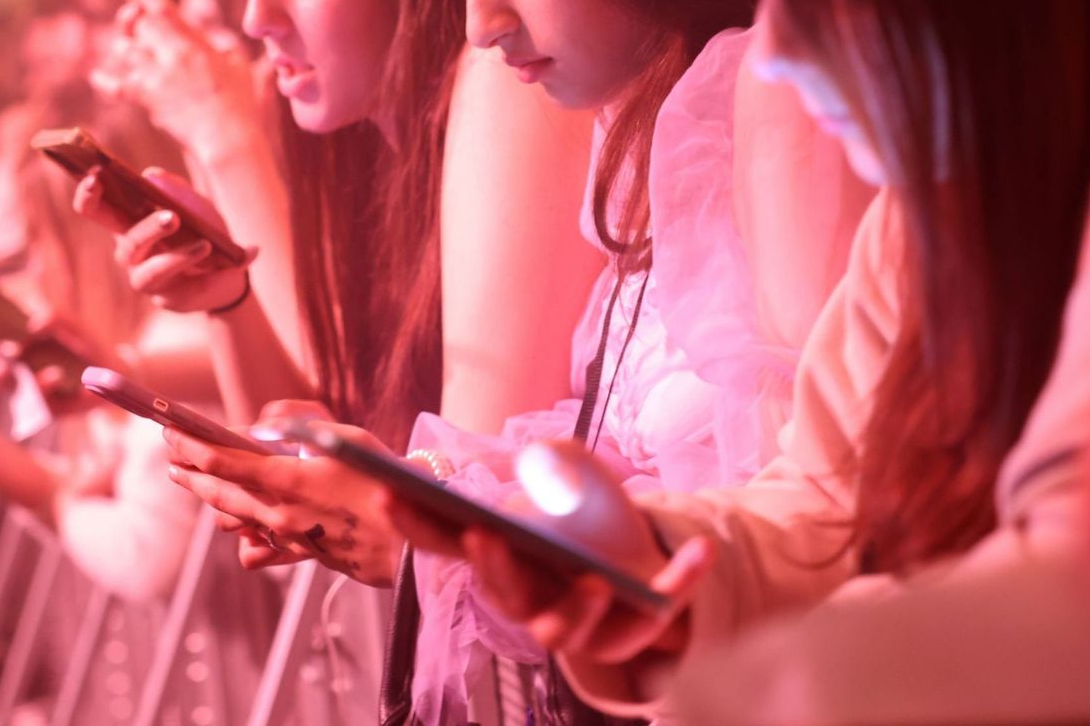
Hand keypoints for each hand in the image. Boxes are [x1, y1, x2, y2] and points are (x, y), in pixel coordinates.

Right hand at [73, 165, 254, 313]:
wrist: (227, 273)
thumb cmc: (202, 232)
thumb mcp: (194, 206)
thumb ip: (175, 190)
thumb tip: (150, 175)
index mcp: (128, 224)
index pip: (96, 209)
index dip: (88, 196)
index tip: (93, 178)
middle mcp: (129, 252)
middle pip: (125, 239)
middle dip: (146, 227)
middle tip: (172, 216)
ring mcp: (143, 277)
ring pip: (147, 263)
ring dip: (167, 245)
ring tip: (192, 232)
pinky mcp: (164, 296)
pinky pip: (171, 277)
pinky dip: (186, 258)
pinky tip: (205, 247)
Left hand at [96, 0, 261, 160]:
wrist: (228, 138)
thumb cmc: (239, 101)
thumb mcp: (235, 61)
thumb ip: (213, 41)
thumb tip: (196, 29)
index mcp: (194, 45)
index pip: (163, 9)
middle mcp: (171, 57)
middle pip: (138, 27)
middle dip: (134, 20)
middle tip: (135, 21)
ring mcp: (157, 79)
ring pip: (125, 52)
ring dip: (127, 49)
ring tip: (137, 53)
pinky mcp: (148, 101)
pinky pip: (116, 85)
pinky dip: (104, 80)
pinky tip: (97, 76)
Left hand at [165, 417, 404, 586]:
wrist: (414, 542)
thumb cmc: (385, 480)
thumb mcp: (348, 437)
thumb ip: (302, 422)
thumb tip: (266, 416)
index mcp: (290, 480)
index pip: (225, 460)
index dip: (192, 444)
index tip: (171, 431)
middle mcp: (281, 513)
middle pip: (218, 492)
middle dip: (190, 472)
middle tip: (172, 458)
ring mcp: (288, 538)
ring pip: (232, 520)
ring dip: (212, 500)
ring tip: (197, 482)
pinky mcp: (301, 555)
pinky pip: (258, 550)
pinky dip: (245, 537)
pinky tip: (241, 527)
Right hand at [385, 440, 712, 664]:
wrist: (642, 572)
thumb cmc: (584, 527)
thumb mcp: (561, 482)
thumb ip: (547, 468)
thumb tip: (544, 457)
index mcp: (501, 562)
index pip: (446, 545)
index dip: (415, 523)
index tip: (388, 492)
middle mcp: (529, 600)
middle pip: (502, 594)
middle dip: (495, 568)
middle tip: (487, 534)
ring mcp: (580, 623)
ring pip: (565, 632)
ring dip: (577, 608)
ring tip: (596, 580)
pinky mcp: (635, 627)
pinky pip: (657, 613)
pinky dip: (680, 581)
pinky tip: (702, 549)